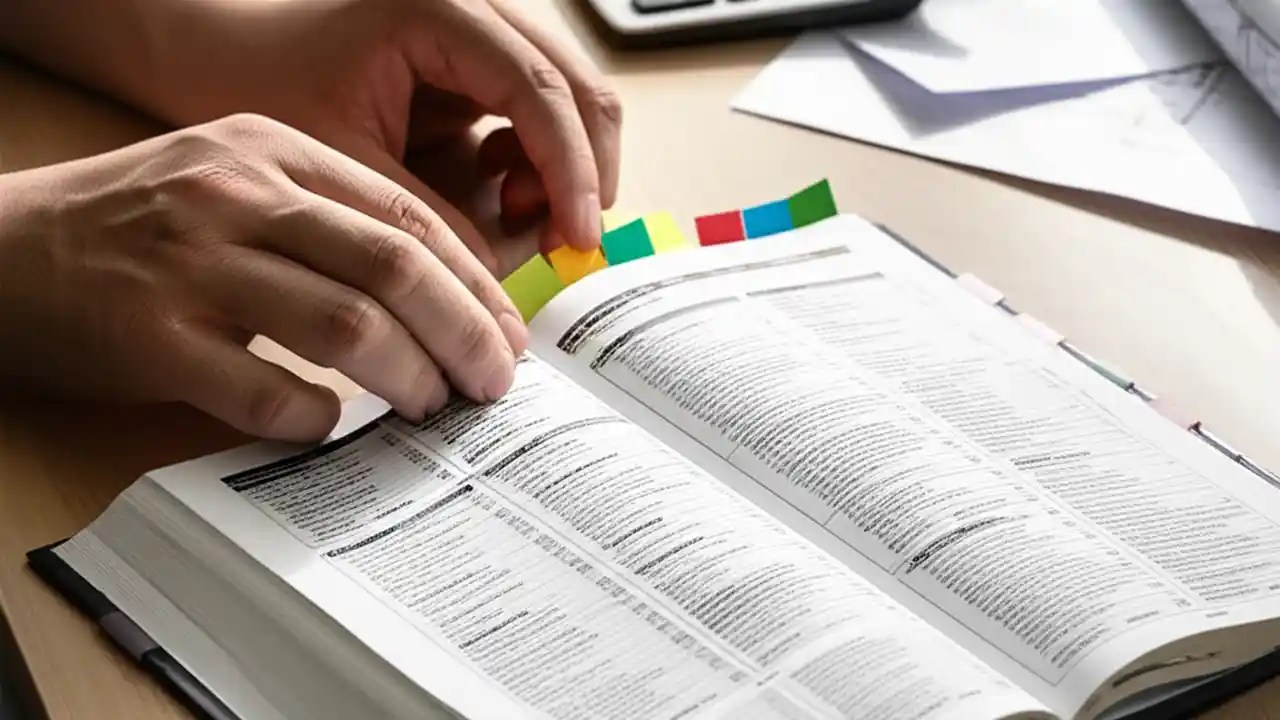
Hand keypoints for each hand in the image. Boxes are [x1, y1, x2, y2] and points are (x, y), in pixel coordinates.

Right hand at [0, 114, 526, 440]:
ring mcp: (192, 265)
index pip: (408, 217)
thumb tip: (439, 295)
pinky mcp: (149, 336)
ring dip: (407, 376)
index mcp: (272, 151)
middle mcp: (238, 197)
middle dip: (465, 334)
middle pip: (394, 268)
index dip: (475, 284)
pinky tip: (329, 426)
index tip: (506, 333)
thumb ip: (327, 221)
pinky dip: (314, 418)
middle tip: (492, 382)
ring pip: (345, 326)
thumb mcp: (233, 182)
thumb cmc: (133, 224)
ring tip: (428, 406)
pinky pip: (262, 390)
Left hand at [126, 0, 622, 258]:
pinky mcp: (476, 59)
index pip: (539, 91)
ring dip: (564, 168)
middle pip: (579, 86)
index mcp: (439, 11)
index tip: (579, 238)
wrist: (214, 43)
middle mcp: (475, 7)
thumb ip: (420, 215)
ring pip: (569, 99)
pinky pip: (537, 111)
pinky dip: (539, 160)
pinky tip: (504, 191)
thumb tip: (489, 278)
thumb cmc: (258, 79)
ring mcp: (481, 31)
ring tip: (522, 216)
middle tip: (570, 241)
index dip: (569, 171)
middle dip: (585, 172)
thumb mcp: (338, 159)